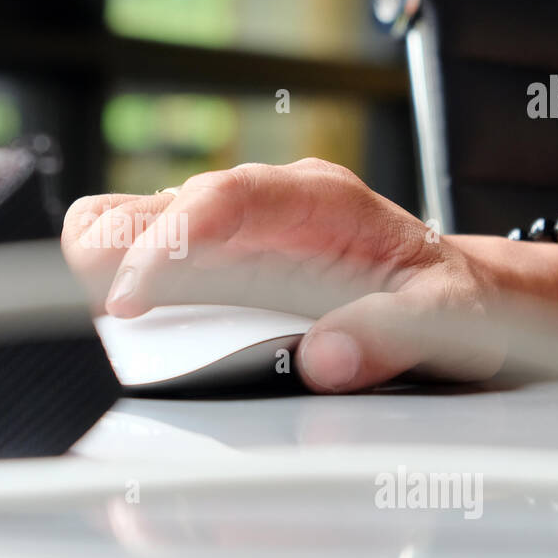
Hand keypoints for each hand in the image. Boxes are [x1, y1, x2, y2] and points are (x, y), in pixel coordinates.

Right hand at [62, 159, 506, 391]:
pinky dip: (117, 290)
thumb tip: (326, 360)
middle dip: (112, 262)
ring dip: (107, 277)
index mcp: (316, 199)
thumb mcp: (448, 316)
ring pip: (126, 223)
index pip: (222, 197)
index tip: (130, 299)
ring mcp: (226, 226)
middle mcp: (260, 200)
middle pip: (151, 204)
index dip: (166, 243)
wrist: (450, 286)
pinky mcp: (206, 255)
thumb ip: (391, 335)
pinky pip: (135, 255)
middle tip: (115, 333)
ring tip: (120, 340)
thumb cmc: (444, 295)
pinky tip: (140, 335)